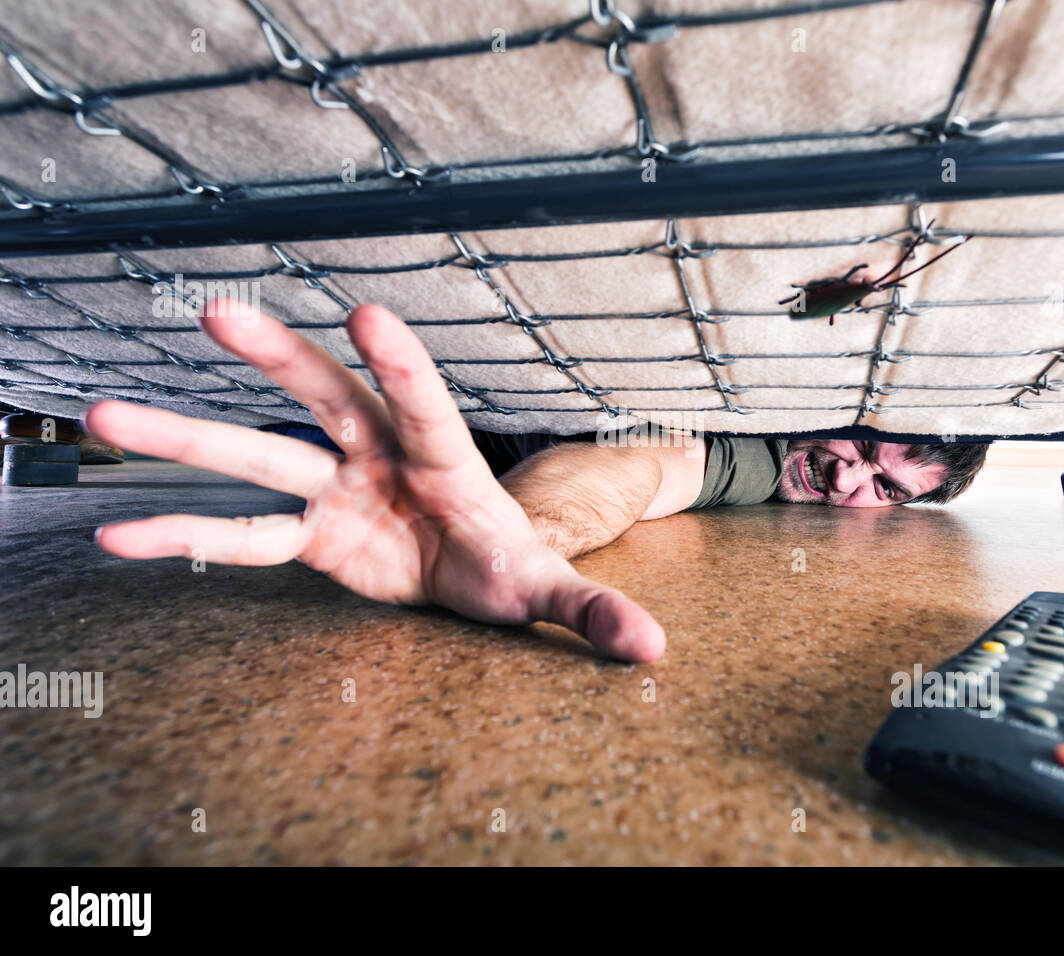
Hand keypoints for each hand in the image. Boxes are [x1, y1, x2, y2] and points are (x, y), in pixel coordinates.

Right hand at [85, 300, 665, 661]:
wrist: (471, 569)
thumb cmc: (512, 563)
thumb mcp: (552, 589)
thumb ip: (593, 611)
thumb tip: (654, 649)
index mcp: (449, 464)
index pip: (426, 410)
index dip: (401, 367)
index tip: (367, 312)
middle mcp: (382, 460)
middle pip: (326, 400)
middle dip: (278, 359)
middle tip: (219, 314)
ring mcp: (337, 490)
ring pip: (261, 455)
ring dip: (191, 439)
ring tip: (107, 417)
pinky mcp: (311, 532)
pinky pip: (243, 536)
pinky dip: (188, 536)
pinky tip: (121, 536)